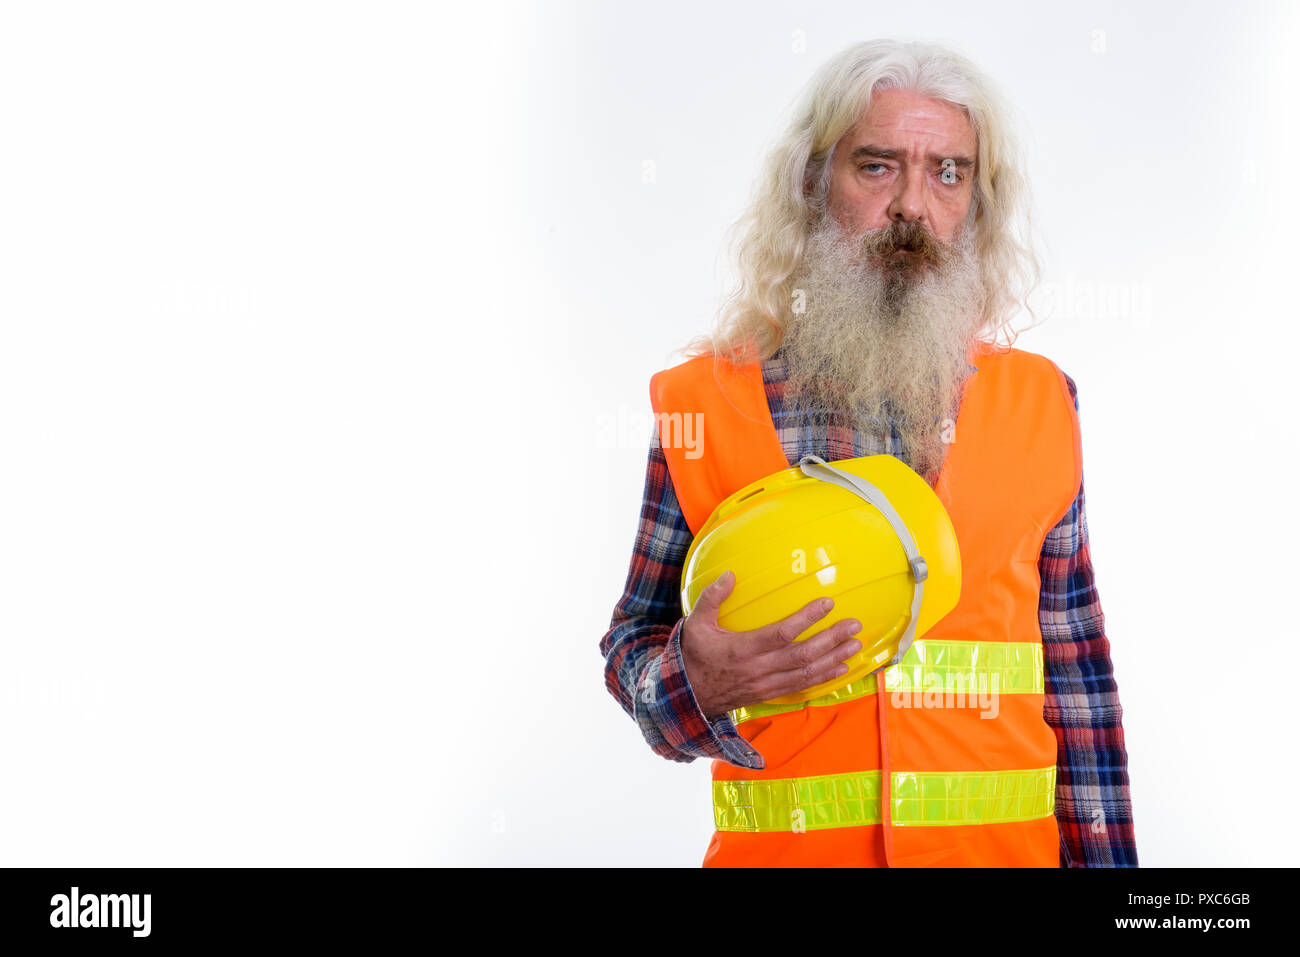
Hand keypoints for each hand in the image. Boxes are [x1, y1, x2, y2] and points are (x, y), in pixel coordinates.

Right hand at [680, 569, 862, 719]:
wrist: (687, 696)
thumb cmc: (694, 656)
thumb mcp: (695, 624)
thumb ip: (712, 598)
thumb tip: (730, 574)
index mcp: (742, 649)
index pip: (781, 633)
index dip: (807, 618)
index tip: (827, 603)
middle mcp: (758, 669)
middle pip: (802, 654)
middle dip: (831, 639)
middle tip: (853, 625)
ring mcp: (766, 684)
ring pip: (807, 673)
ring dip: (834, 658)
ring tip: (855, 644)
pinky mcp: (769, 694)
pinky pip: (801, 687)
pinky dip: (824, 678)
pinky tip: (841, 668)